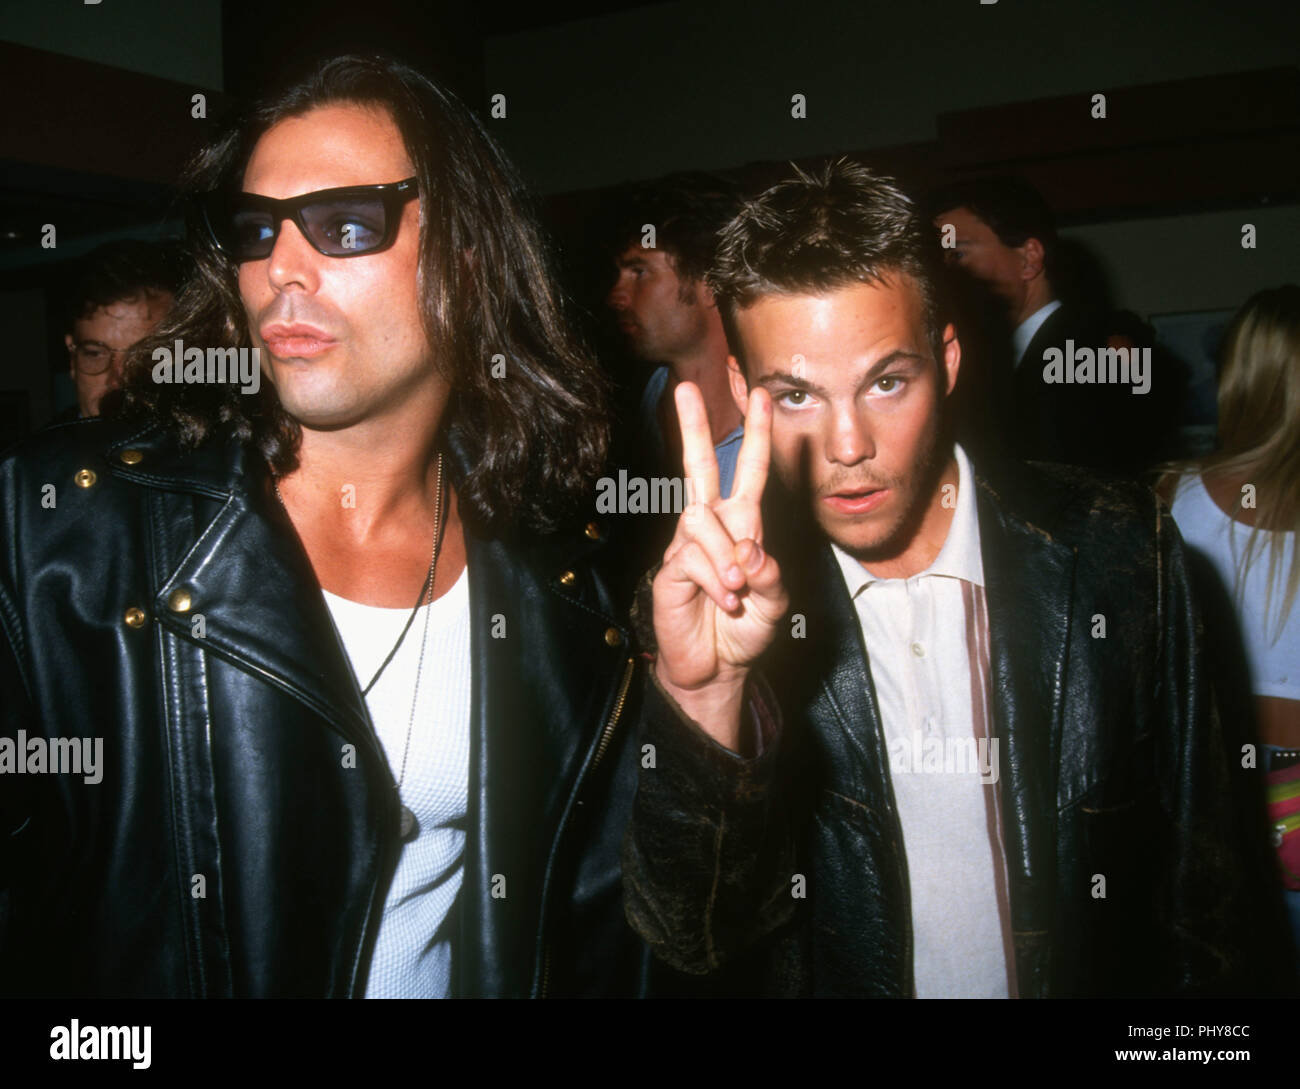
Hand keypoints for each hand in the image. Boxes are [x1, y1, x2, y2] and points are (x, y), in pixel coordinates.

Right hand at [652, 382, 787, 750]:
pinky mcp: (670, 570)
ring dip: (727, 556)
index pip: (750, 472)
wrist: (718, 669)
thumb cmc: (747, 630)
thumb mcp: (776, 601)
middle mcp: (711, 527)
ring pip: (702, 521)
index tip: (761, 396)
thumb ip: (770, 574)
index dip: (757, 435)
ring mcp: (686, 546)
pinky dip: (716, 581)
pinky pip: (692, 558)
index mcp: (742, 526)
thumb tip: (748, 550)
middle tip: (685, 388)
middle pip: (700, 467)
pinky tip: (725, 600)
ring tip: (738, 591)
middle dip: (693, 427)